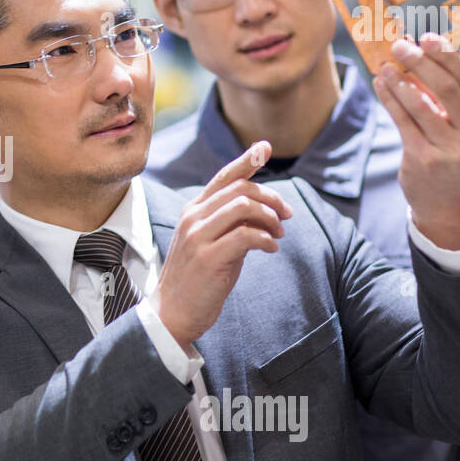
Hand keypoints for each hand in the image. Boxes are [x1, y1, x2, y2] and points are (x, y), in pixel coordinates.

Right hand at [153, 141, 292, 349]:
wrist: (172, 313)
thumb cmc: (197, 278)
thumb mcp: (212, 243)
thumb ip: (232, 223)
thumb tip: (264, 211)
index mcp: (193, 210)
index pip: (223, 177)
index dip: (246, 160)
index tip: (264, 147)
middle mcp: (193, 218)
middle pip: (240, 189)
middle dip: (271, 197)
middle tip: (287, 215)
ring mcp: (198, 237)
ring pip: (243, 207)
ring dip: (270, 218)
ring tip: (278, 234)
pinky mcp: (208, 258)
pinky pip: (246, 236)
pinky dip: (266, 239)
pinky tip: (271, 249)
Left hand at [372, 34, 459, 248]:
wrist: (446, 196)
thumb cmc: (449, 146)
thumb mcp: (458, 121)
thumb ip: (443, 91)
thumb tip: (415, 52)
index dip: (447, 55)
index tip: (427, 37)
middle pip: (446, 88)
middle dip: (421, 63)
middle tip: (400, 45)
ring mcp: (449, 147)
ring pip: (421, 105)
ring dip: (400, 82)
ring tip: (385, 66)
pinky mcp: (424, 159)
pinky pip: (402, 122)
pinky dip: (389, 99)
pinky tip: (380, 84)